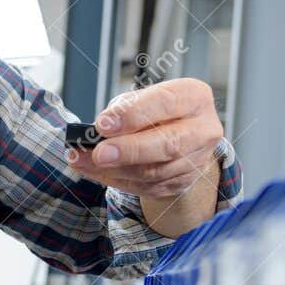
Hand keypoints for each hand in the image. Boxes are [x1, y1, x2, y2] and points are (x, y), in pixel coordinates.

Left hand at [68, 77, 222, 198]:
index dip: (133, 114)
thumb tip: (98, 131)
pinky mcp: (182, 182)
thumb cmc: (157, 111)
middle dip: (128, 150)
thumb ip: (123, 110)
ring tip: (82, 161)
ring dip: (114, 169)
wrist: (181, 136)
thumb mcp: (141, 98)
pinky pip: (146, 187)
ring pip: (154, 171)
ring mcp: (196, 160)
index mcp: (194, 97)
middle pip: (167, 144)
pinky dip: (115, 179)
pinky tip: (93, 171)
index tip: (103, 124)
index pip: (165, 103)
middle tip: (98, 153)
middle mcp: (202, 129)